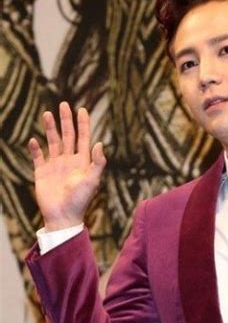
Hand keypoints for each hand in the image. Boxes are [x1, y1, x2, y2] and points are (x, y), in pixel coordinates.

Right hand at [28, 102, 106, 229]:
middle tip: (64, 104)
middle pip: (68, 136)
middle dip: (66, 121)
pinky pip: (38, 157)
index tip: (81, 109)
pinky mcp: (42, 173)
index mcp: (82, 162)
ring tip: (47, 114)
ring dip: (50, 129)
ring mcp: (55, 166)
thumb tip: (100, 143)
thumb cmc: (79, 201)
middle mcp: (69, 161)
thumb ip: (97, 163)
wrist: (63, 217)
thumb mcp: (92, 181)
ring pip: (52, 142)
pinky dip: (35, 149)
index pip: (83, 138)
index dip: (83, 124)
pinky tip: (33, 140)